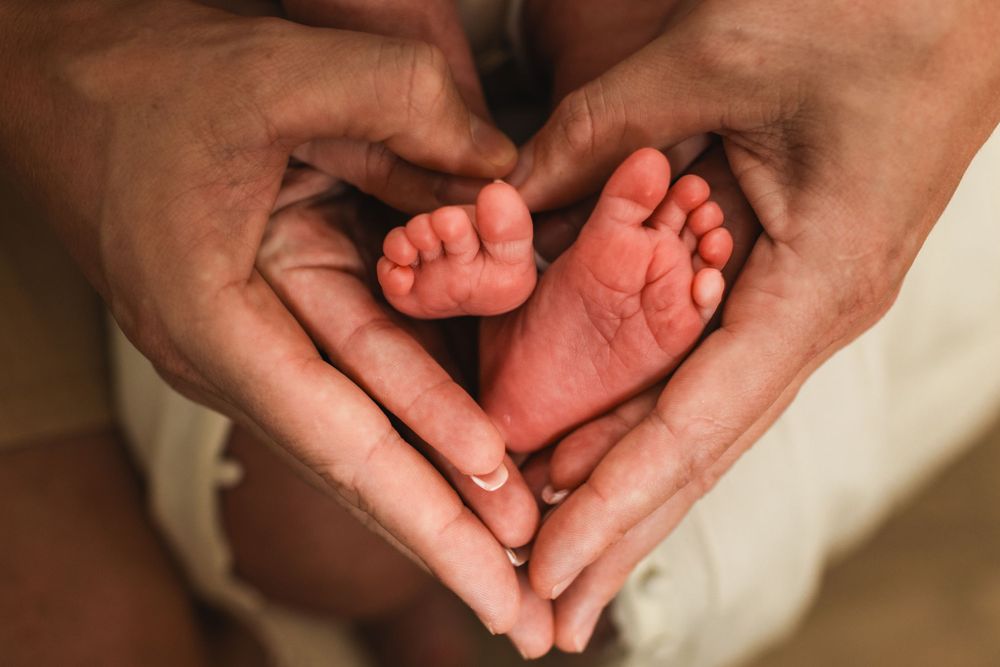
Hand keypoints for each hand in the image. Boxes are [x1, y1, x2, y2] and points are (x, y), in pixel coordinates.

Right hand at [0, 0, 522, 631]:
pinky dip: (424, 415)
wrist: (67, 69)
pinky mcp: (283, 303)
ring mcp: (262, 335)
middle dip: (449, 544)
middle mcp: (242, 353)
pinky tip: (477, 454)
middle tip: (529, 617)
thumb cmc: (143, 78)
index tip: (502, 570)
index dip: (431, 507)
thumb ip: (406, 109)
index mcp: (220, 324)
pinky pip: (366, 368)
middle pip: (364, 464)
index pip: (345, 443)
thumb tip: (508, 176)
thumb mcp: (279, 73)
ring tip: (518, 554)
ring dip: (444, 490)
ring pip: (370, 428)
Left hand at [512, 0, 999, 647]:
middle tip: (544, 620)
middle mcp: (808, 316)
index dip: (612, 507)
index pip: (691, 429)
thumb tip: (500, 206)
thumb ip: (594, 139)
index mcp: (810, 288)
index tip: (545, 574)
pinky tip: (601, 454)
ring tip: (565, 566)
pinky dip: (648, 415)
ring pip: (699, 418)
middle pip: (696, 452)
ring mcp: (800, 299)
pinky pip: (705, 361)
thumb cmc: (864, 10)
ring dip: (630, 493)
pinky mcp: (784, 270)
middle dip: (617, 537)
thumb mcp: (711, 60)